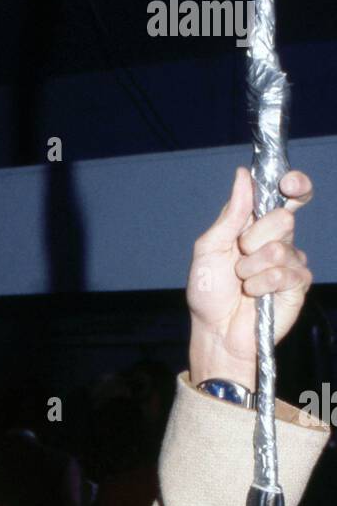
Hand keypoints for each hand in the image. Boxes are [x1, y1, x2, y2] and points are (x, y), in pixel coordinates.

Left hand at [186, 166, 312, 388]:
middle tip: (239, 256)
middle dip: (254, 238)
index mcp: (256, 224)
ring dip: (251, 268)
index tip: (287, 184)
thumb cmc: (209, 291)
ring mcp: (290, 261)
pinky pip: (283, 273)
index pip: (287, 195)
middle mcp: (277, 238)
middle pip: (283, 218)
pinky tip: (254, 295)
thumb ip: (230, 214)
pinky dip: (261, 285)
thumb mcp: (209, 248)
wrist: (216, 330)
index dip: (294, 184)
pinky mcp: (297, 284)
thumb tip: (243, 175)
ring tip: (243, 282)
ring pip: (280, 248)